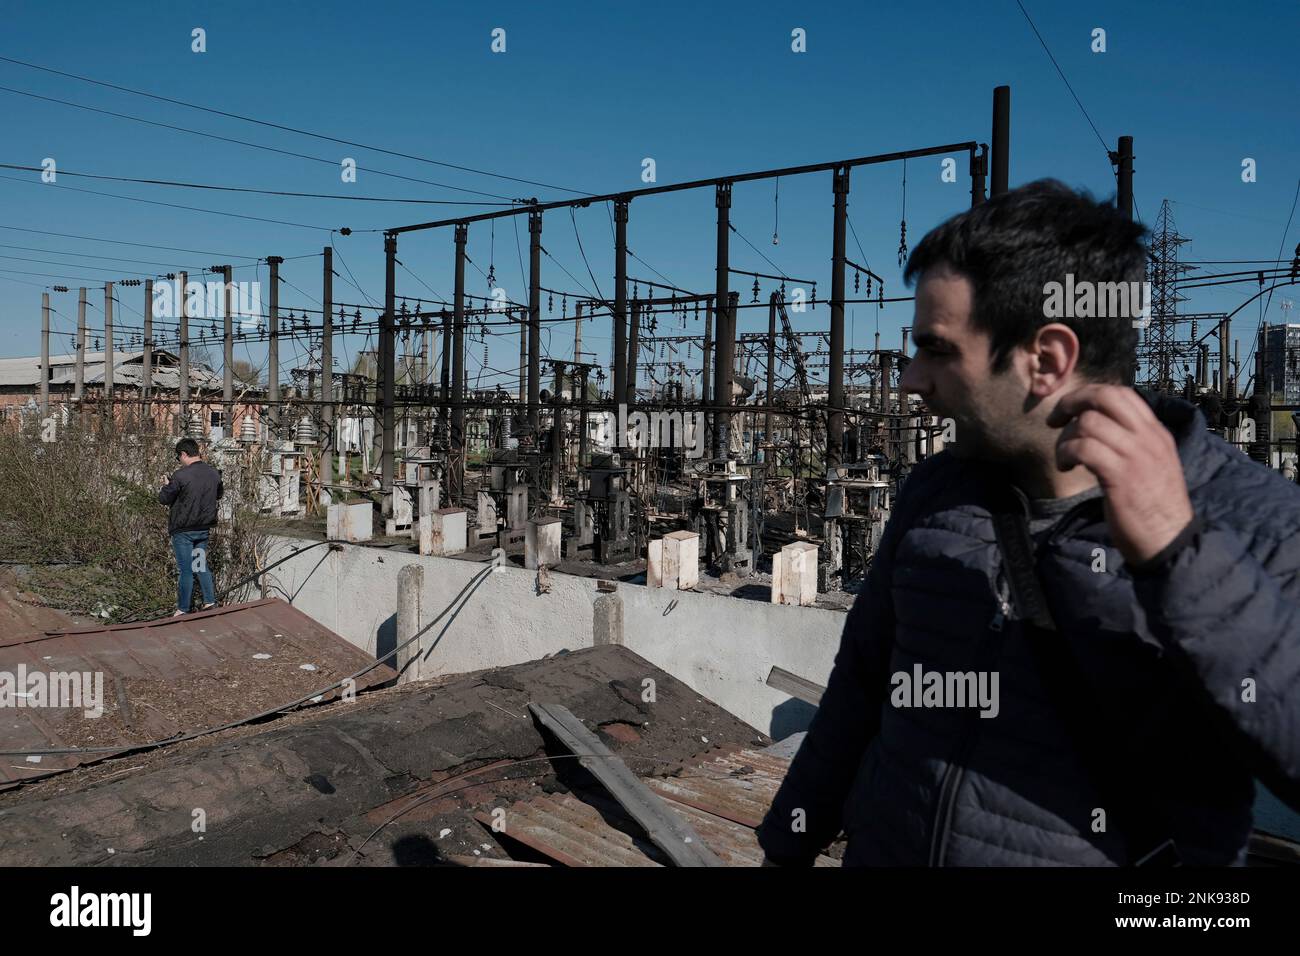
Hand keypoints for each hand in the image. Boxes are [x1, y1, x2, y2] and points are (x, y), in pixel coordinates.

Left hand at [1049, 384, 1193, 564]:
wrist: (1170, 539)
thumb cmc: (1154, 506)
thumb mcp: (1150, 464)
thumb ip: (1131, 443)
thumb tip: (1096, 426)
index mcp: (1156, 432)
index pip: (1121, 393)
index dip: (1089, 395)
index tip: (1071, 411)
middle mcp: (1148, 437)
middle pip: (1105, 396)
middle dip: (1072, 402)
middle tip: (1055, 421)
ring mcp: (1135, 455)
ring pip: (1089, 422)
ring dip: (1066, 437)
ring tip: (1064, 457)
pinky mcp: (1120, 475)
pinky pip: (1084, 448)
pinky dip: (1066, 453)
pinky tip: (1066, 467)